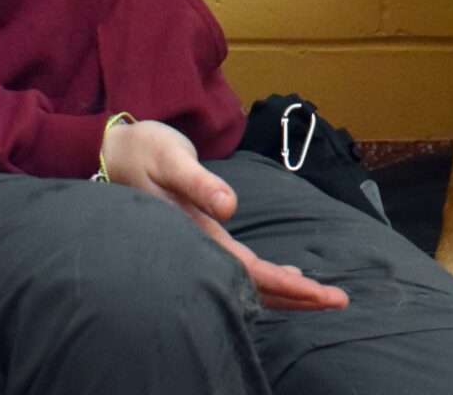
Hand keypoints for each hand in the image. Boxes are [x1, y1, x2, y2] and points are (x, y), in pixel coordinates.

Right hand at [101, 118, 349, 311]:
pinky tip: (288, 277)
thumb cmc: (144, 152)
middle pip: (255, 286)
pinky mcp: (202, 235)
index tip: (322, 293)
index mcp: (197, 233)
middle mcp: (201, 246)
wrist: (113, 152)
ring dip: (287, 290)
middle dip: (298, 296)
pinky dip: (269, 277)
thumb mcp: (171, 160)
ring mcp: (201, 244)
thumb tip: (229, 207)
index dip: (288, 285)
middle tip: (339, 301)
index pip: (250, 271)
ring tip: (322, 296)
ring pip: (250, 281)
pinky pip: (241, 268)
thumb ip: (199, 183)